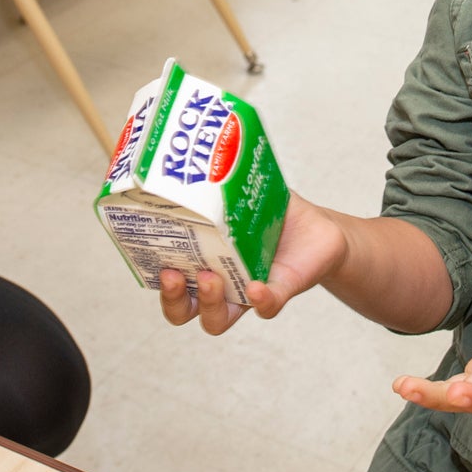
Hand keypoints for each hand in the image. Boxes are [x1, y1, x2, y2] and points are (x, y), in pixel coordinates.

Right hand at [158, 192, 345, 334]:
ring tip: (212, 279)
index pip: (169, 280)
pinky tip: (256, 287)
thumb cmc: (273, 215)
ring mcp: (246, 293)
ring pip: (217, 319)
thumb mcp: (245, 193)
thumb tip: (199, 152)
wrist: (319, 231)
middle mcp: (220, 283)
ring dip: (208, 304)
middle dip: (173, 299)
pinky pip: (266, 306)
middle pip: (182, 310)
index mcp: (203, 260)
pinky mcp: (279, 293)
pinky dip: (260, 300)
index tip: (153, 257)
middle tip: (175, 274)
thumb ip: (223, 180)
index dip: (155, 278)